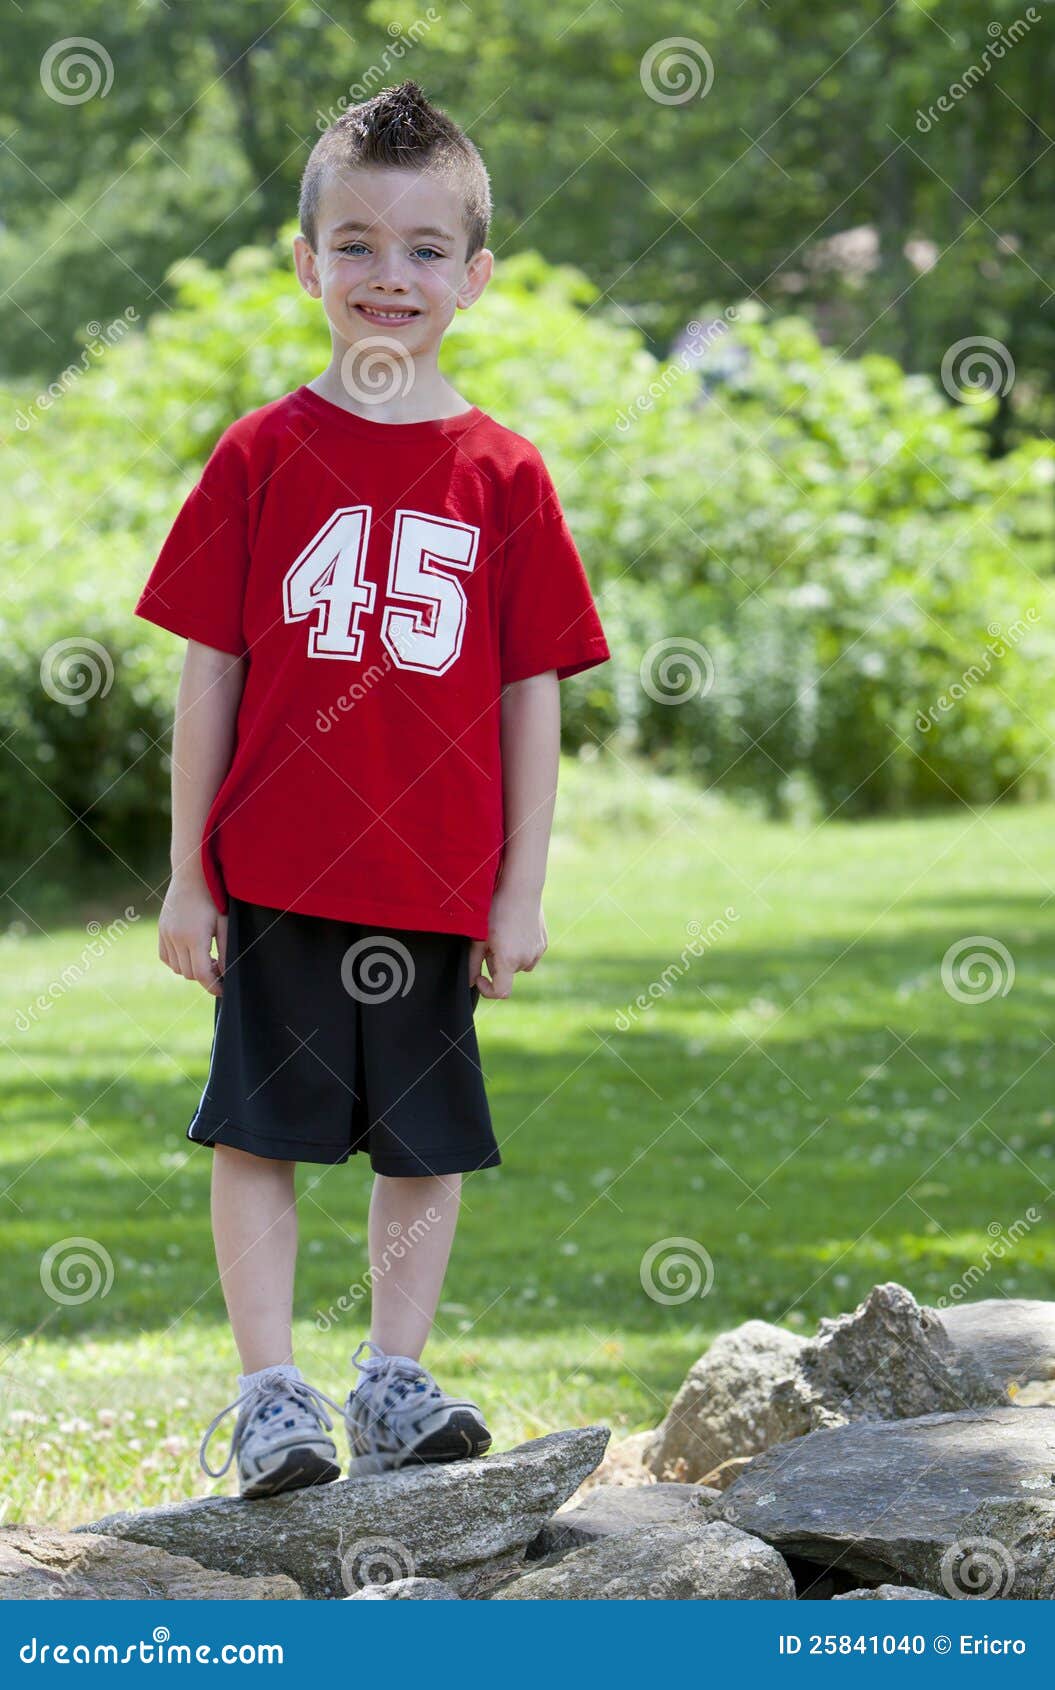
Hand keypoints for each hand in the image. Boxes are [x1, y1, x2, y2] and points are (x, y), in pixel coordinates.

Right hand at [158, 871, 226, 996]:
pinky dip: (177, 961)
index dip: (213, 986)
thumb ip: (225, 951)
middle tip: (218, 966)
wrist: (192, 875)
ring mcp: (166, 934)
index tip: (223, 990)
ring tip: (206, 957)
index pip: (201, 974)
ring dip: (190, 969)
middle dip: (204, 976)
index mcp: (194, 937)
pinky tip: (191, 951)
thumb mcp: (224, 924)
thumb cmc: (214, 897)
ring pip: (176, 968)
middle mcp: (176, 938)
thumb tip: (226, 974)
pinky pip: (166, 957)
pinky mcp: (161, 930)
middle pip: (188, 973)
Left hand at [469, 885, 546, 999]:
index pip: (501, 992)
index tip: (480, 977)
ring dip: (510, 958)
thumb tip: (470, 982)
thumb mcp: (479, 938)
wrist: (520, 888)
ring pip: (519, 965)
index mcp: (508, 960)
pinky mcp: (543, 943)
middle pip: (508, 975)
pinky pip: (530, 954)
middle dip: (497, 964)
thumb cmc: (495, 911)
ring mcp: (537, 952)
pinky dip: (521, 948)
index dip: (488, 990)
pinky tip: (515, 929)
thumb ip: (472, 964)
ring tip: (504, 934)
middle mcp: (526, 959)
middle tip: (491, 942)